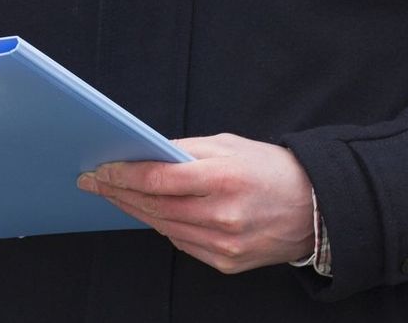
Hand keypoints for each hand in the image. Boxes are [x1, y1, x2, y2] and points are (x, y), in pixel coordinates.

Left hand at [78, 133, 314, 273]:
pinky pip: (182, 243)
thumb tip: (145, 152)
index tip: (100, 169)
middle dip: (118, 192)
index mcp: (224, 179)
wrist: (315, 209)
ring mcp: (225, 244)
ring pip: (163, 227)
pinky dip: (162, 226)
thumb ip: (185, 150)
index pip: (159, 178)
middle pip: (155, 206)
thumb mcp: (229, 145)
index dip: (124, 174)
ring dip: (133, 210)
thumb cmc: (270, 170)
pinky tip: (147, 212)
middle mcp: (224, 216)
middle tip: (93, 181)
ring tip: (113, 194)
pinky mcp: (227, 263)